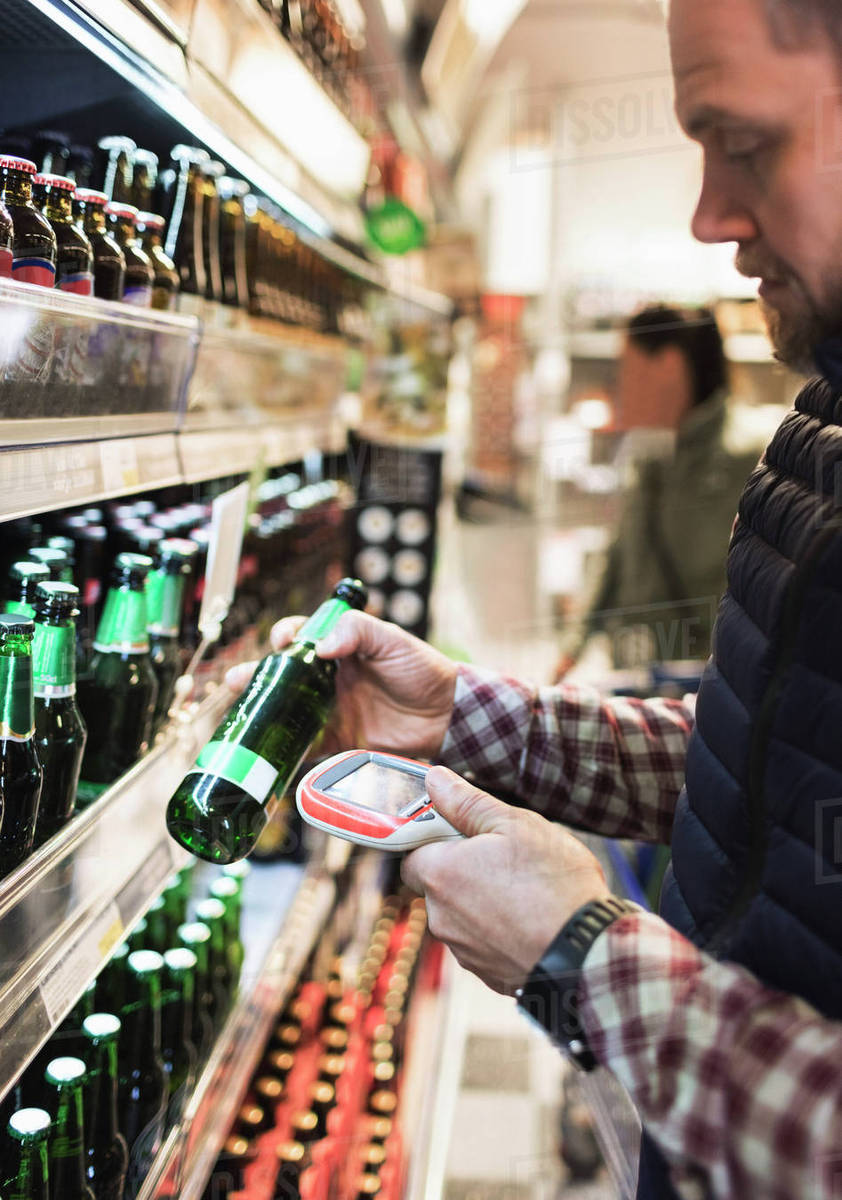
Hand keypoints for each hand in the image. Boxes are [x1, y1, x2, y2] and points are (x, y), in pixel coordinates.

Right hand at [225, 611, 458, 759]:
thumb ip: (358, 631)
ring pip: (284, 710)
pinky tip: (264, 752)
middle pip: (282, 675)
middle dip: (255, 675)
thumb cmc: (422, 670)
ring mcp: (329, 711)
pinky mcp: (336, 741)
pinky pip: (304, 746)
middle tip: (237, 680)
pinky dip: (283, 751)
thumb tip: (322, 645)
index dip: (286, 636)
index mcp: (339, 648)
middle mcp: (327, 679)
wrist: (446, 716)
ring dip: (259, 711)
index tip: (283, 641)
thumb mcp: (392, 640)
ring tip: (238, 712)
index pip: (301, 636)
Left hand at [402, 767, 611, 994]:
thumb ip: (467, 802)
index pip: (412, 852)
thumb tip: (434, 779)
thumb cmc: (554, 885)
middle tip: (505, 857)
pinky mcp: (488, 974)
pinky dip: (502, 930)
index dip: (436, 837)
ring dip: (484, 900)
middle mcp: (442, 917)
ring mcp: (464, 951)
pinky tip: (533, 918)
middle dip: (465, 869)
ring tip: (527, 890)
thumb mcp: (515, 825)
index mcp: (441, 874)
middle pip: (439, 883)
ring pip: (463, 915)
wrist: (589, 953)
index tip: (465, 830)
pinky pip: (486, 943)